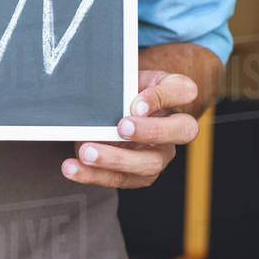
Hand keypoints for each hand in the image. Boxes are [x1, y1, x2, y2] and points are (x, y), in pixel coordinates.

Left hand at [61, 71, 200, 187]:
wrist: (113, 111)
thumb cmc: (122, 92)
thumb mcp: (123, 80)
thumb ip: (120, 85)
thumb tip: (101, 96)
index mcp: (174, 94)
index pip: (184, 90)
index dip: (162, 97)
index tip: (137, 104)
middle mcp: (175, 126)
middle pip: (181, 131)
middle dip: (151, 131)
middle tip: (121, 128)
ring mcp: (161, 153)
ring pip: (149, 163)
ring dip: (115, 159)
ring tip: (87, 153)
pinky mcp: (141, 174)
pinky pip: (122, 178)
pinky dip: (94, 174)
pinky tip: (74, 168)